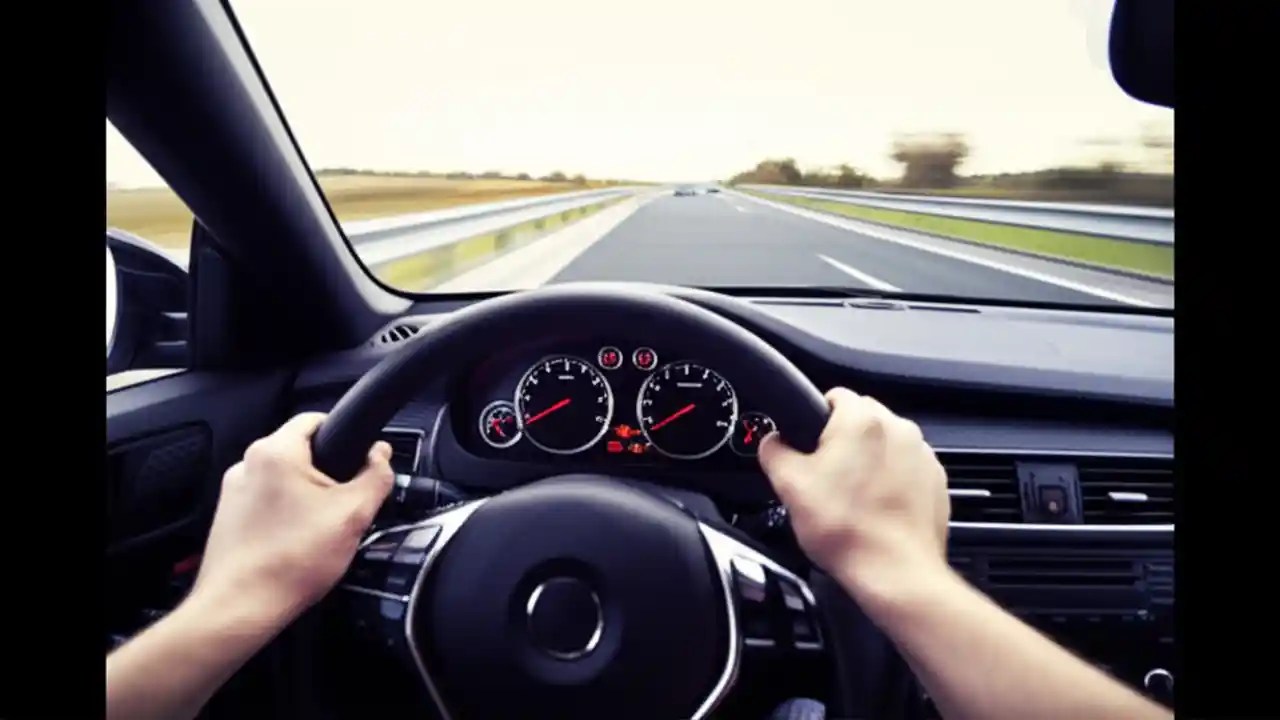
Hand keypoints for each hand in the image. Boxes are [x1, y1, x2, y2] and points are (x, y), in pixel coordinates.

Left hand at [191, 413, 394, 625]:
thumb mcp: (353, 515)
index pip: (317, 418)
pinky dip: (286, 515)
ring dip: (307, 496)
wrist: (240, 609)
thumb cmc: (293, 560)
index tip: (363, 462)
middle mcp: (247, 464)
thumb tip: (382, 455)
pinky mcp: (228, 517)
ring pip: (284, 480)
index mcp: (276, 451)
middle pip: (302, 451)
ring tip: (322, 530)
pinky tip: (298, 544)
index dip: (347, 435)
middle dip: (329, 473)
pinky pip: (267, 502)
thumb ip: (376, 476)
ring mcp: (233, 491)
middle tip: (347, 505)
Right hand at [758, 388, 950, 613]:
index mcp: (861, 420)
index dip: (814, 420)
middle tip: (825, 476)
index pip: (833, 396)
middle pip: (862, 419)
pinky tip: (876, 508)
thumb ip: (773, 451)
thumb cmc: (847, 530)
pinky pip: (906, 468)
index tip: (808, 447)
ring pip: (886, 444)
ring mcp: (922, 455)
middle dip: (843, 440)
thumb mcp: (789, 487)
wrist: (894, 573)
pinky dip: (892, 481)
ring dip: (870, 460)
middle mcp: (898, 429)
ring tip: (852, 497)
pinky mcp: (936, 480)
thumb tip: (771, 441)